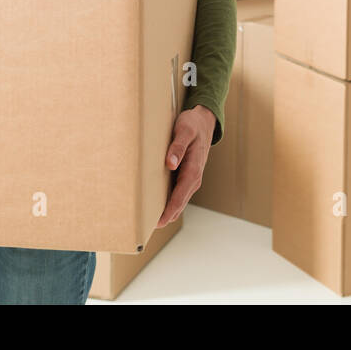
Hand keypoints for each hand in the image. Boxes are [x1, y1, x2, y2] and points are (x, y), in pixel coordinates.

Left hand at [156, 104, 215, 227]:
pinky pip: (178, 194)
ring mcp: (191, 179)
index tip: (159, 222)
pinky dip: (170, 203)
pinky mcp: (187, 176)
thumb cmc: (193, 125)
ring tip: (149, 222)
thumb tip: (170, 164)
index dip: (170, 210)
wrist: (204, 121)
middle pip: (179, 203)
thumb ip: (177, 147)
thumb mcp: (184, 131)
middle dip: (166, 216)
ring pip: (179, 201)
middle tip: (147, 228)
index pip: (180, 195)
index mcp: (193, 169)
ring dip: (168, 212)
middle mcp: (194, 178)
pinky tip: (157, 206)